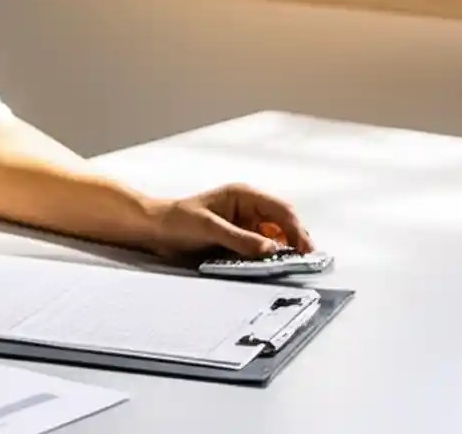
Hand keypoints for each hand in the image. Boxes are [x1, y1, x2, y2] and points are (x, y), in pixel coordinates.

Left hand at [149, 183, 314, 259]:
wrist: (155, 228)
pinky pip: (262, 246)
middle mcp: (249, 207)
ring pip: (276, 236)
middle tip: (307, 262)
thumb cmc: (177, 220)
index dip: (297, 230)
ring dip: (285, 249)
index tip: (305, 250)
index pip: (281, 210)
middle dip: (297, 240)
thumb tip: (271, 250)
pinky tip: (272, 266)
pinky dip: (270, 256)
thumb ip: (240, 239)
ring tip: (293, 265)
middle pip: (284, 222)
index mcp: (244, 195)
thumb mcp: (209, 228)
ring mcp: (246, 222)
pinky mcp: (240, 237)